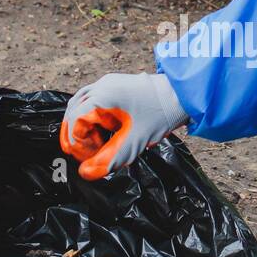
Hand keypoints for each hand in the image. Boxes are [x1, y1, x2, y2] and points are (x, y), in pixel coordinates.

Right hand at [60, 73, 188, 180]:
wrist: (182, 95)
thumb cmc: (160, 115)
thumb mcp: (134, 142)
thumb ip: (109, 158)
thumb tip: (86, 173)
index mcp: (102, 97)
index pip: (75, 123)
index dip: (78, 145)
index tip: (89, 159)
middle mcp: (100, 86)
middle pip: (74, 112)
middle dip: (77, 136)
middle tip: (86, 155)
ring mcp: (107, 83)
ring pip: (81, 105)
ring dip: (83, 126)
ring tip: (93, 144)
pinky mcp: (115, 85)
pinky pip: (93, 100)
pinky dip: (92, 117)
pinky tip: (102, 131)